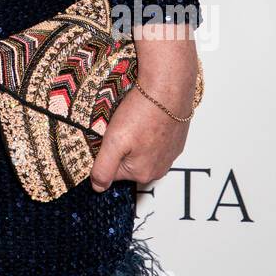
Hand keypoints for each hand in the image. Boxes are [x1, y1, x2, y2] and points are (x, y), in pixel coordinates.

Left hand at [89, 48, 199, 190]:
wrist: (169, 87)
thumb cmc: (141, 113)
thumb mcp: (113, 141)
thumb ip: (104, 168)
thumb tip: (98, 187)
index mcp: (142, 173)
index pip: (111, 170)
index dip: (104, 151)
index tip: (106, 134)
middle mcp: (159, 169)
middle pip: (128, 162)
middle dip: (121, 146)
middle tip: (120, 125)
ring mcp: (171, 154)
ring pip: (142, 150)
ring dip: (135, 138)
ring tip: (134, 118)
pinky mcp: (177, 139)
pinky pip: (156, 140)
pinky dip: (149, 130)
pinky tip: (147, 117)